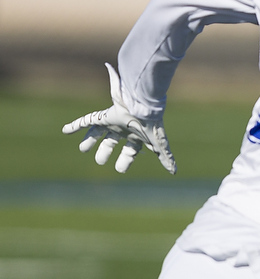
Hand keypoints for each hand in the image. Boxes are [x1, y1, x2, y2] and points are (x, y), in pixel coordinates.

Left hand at [61, 63, 176, 173]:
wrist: (144, 106)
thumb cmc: (152, 125)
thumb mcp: (159, 144)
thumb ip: (166, 157)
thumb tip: (175, 172)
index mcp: (136, 135)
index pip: (130, 150)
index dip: (125, 160)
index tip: (119, 169)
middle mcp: (123, 128)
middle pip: (112, 142)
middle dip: (105, 151)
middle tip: (99, 161)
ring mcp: (113, 121)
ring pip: (98, 132)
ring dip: (90, 140)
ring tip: (82, 149)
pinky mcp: (103, 115)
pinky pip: (86, 120)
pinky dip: (75, 125)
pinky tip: (65, 131)